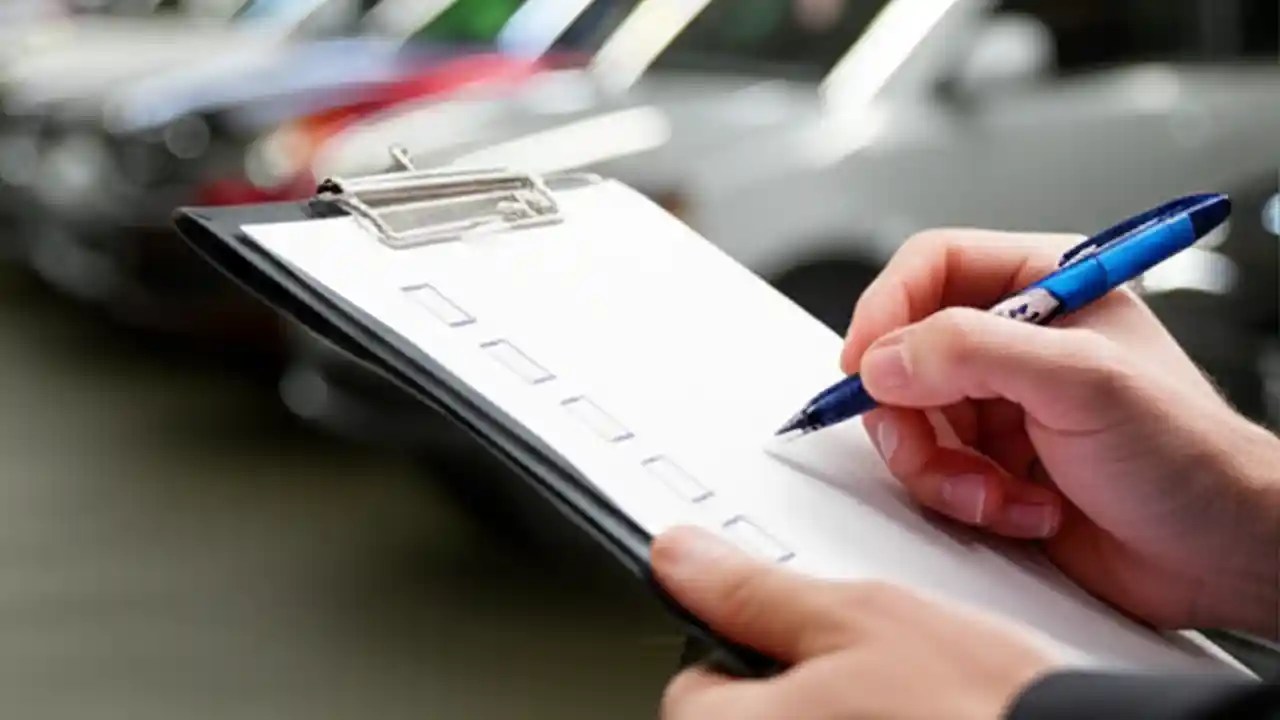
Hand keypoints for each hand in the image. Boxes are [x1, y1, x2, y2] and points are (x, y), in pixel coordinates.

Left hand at [654, 527, 1058, 719]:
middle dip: (793, 687)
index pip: (692, 687)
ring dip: (838, 710)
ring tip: (908, 702)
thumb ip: (752, 591)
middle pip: (747, 717)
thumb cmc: (979, 705)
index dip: (743, 646)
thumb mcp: (857, 617)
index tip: (790, 637)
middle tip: (866, 674)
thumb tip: (679, 558)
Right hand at [843, 229, 1279, 637]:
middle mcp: (1015, 339)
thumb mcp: (1083, 383)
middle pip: (904, 352)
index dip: (887, 309)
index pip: (932, 266)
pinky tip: (1025, 510)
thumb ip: (975, 352)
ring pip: (908, 420)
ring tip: (998, 492)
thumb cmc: (1190, 455)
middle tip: (929, 449)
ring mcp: (1000, 404)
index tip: (866, 365)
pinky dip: (966, 499)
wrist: (1220, 554)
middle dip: (911, 415)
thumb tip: (884, 357)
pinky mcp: (992, 463)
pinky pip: (932, 472)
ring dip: (943, 469)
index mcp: (1045, 285)